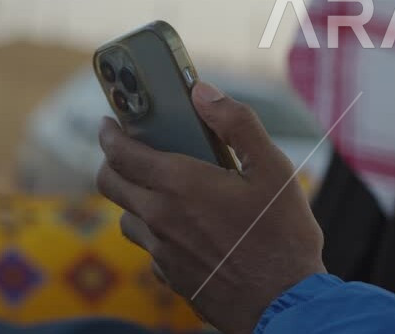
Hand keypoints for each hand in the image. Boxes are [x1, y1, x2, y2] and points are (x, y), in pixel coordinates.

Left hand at [97, 80, 326, 333]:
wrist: (285, 302)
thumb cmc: (284, 233)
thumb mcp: (273, 168)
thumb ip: (237, 124)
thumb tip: (202, 91)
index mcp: (181, 184)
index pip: (121, 153)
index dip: (110, 133)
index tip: (109, 122)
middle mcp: (161, 218)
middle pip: (110, 184)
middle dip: (112, 161)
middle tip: (128, 151)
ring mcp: (162, 251)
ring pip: (128, 217)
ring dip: (136, 199)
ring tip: (165, 191)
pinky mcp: (170, 277)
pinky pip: (150, 247)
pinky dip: (158, 231)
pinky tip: (188, 229)